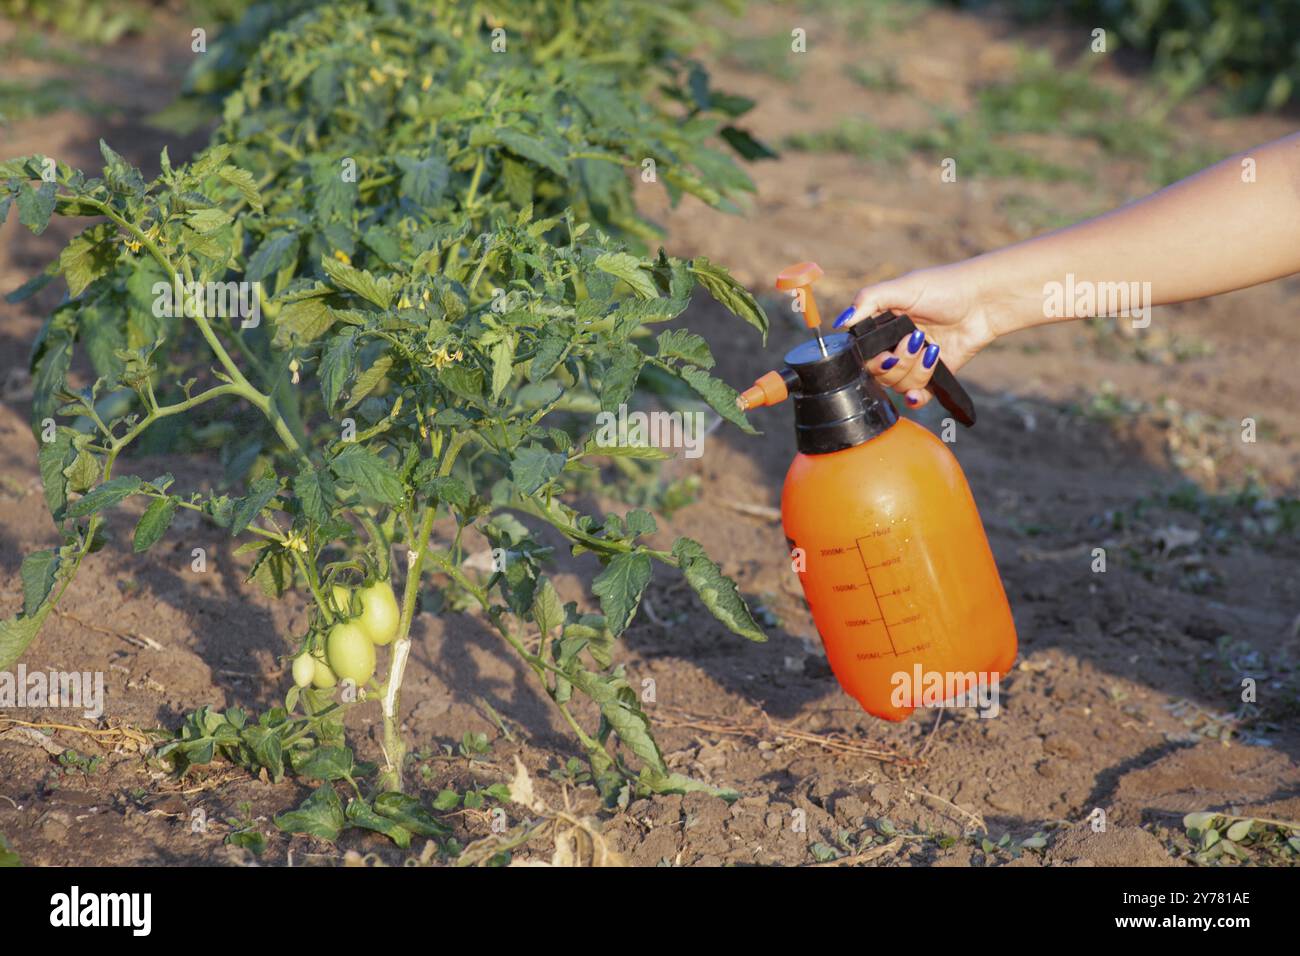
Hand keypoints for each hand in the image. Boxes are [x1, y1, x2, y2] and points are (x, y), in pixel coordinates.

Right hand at [834, 262, 1000, 408]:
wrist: (984, 301)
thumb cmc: (945, 287)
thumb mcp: (903, 287)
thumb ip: (868, 300)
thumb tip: (841, 323)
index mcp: (882, 325)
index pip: (861, 354)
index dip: (869, 358)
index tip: (883, 352)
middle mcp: (895, 345)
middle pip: (879, 373)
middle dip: (896, 362)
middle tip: (915, 340)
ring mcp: (914, 362)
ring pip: (899, 385)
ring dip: (915, 371)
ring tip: (932, 349)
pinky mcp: (935, 375)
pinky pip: (918, 396)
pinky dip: (917, 397)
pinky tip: (920, 392)